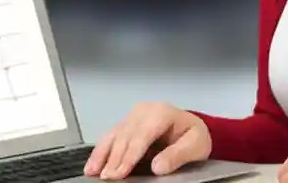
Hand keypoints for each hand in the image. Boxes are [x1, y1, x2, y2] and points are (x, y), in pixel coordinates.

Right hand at [84, 102, 211, 178]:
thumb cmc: (192, 136)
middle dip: (114, 158)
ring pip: (113, 135)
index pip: (142, 136)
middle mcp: (144, 111)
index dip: (129, 155)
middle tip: (107, 177)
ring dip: (102, 155)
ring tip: (93, 171)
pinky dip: (100, 151)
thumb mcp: (195, 146)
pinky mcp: (126, 123)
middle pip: (125, 136)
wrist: (190, 127)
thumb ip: (177, 155)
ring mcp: (133, 116)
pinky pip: (110, 136)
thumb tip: (158, 166)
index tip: (121, 172)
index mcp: (162, 113)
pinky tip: (92, 164)